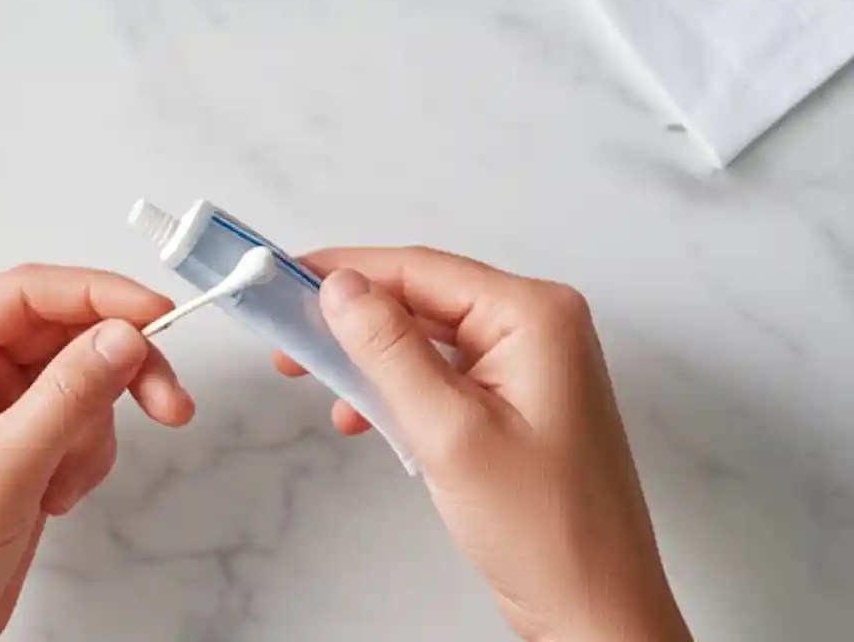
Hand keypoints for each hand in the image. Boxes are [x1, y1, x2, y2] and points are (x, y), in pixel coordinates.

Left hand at [0, 265, 192, 641]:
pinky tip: (56, 496)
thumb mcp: (1, 469)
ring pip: (85, 376)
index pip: (27, 293)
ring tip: (66, 484)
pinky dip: (88, 455)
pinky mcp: (23, 439)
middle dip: (118, 371)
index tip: (158, 315)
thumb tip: (125, 335)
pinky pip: (84, 419)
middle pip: (67, 331)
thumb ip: (69, 395)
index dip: (98, 295)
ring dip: (96, 429)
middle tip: (169, 403)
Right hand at [274, 248, 689, 641]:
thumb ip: (390, 351)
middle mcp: (537, 327)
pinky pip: (442, 374)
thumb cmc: (546, 531)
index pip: (420, 269)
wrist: (593, 609)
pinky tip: (366, 417)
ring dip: (370, 361)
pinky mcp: (515, 400)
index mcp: (535, 316)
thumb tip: (342, 288)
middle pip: (421, 298)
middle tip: (289, 342)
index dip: (345, 271)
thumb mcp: (449, 432)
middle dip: (351, 322)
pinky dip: (398, 392)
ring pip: (426, 338)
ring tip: (319, 386)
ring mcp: (528, 364)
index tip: (283, 280)